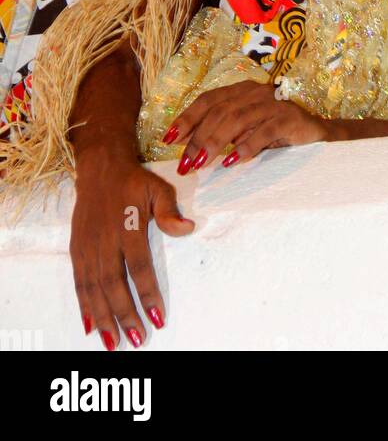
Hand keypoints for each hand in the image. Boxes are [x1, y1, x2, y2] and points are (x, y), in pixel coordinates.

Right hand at [71, 148, 194, 350]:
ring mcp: (88, 246)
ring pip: (93, 289)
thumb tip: (188, 229)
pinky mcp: (76, 249)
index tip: (159, 317)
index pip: (139, 267)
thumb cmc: (134, 181)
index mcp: (128, 227)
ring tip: (114, 344)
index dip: (148, 294)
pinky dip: (84, 306)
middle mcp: (105, 240)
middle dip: (125, 315)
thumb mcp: (158, 188)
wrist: (100, 167)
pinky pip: (78, 282)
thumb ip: (170, 211)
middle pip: (113, 284)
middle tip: (138, 340)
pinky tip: (91, 326)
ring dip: (103, 318)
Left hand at [167, 78, 334, 172]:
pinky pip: (264, 131)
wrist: (317, 135)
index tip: (168, 138)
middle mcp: (256, 92)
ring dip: (216, 141)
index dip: (187, 117)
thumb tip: (189, 151)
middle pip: (219, 110)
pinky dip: (246, 145)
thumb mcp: (245, 132)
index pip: (208, 99)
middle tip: (186, 163)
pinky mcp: (290, 118)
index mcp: (242, 91)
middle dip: (197, 137)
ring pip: (237, 118)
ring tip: (202, 162)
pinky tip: (233, 160)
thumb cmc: (275, 134)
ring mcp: (273, 103)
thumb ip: (222, 133)